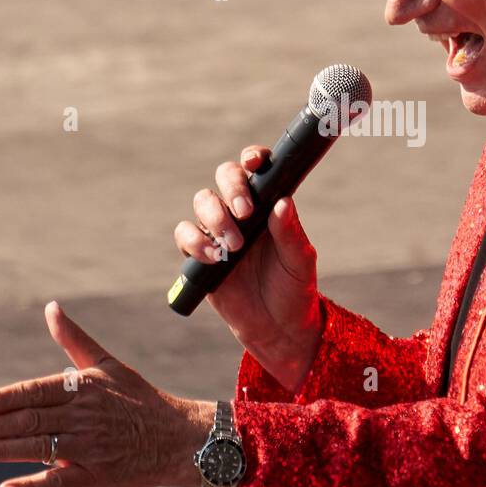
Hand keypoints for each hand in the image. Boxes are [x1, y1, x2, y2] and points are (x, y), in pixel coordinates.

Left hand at [0, 301, 214, 486]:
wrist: (178, 437)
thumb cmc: (139, 399)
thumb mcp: (108, 364)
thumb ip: (73, 339)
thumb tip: (50, 307)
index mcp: (84, 387)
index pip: (37, 392)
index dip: (6, 399)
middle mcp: (84, 416)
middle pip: (31, 421)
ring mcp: (89, 447)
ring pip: (39, 449)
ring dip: (1, 452)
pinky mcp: (96, 475)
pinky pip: (59, 481)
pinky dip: (33, 485)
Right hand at [173, 145, 322, 392]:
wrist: (278, 329)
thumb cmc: (295, 289)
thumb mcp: (300, 261)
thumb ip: (291, 232)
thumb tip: (283, 202)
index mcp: (269, 204)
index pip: (257, 169)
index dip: (252, 157)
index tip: (254, 161)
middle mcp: (242, 212)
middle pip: (224, 176)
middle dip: (232, 187)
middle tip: (245, 212)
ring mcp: (219, 231)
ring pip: (203, 202)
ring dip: (215, 218)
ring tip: (235, 246)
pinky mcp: (200, 255)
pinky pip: (185, 235)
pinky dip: (195, 241)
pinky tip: (213, 258)